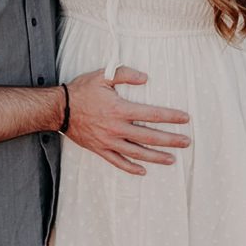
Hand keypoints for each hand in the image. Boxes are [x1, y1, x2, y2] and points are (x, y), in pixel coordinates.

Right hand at [65, 66, 189, 174]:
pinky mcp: (99, 149)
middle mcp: (117, 128)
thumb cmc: (80, 90)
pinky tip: (143, 170)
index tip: (185, 118)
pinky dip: (130, 168)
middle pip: (149, 136)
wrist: (58, 109)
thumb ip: (124, 74)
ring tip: (171, 159)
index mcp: (120, 109)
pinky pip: (117, 161)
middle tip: (186, 142)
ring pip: (137, 153)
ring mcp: (108, 141)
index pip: (152, 114)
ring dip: (156, 157)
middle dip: (170, 140)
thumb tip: (145, 77)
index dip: (170, 116)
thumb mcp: (101, 75)